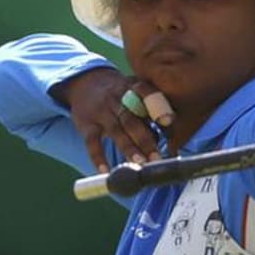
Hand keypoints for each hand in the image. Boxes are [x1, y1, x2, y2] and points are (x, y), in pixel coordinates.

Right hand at [53, 68, 173, 172]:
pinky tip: (106, 171)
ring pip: (115, 130)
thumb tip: (169, 134)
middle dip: (145, 139)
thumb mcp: (134, 91)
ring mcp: (100, 112)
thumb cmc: (120, 94)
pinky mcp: (86, 125)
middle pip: (131, 119)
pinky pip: (92, 142)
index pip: (145, 92)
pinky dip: (98, 158)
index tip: (169, 121)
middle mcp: (115, 98)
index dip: (156, 105)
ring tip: (140, 163)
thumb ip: (149, 108)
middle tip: (157, 157)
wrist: (85, 83)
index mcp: (132, 87)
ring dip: (128, 148)